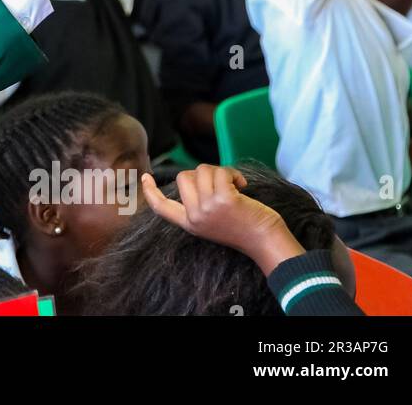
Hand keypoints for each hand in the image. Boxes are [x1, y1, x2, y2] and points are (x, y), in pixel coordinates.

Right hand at [141, 165, 304, 274]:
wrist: (266, 242)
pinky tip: (243, 185)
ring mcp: (208, 207)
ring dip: (221, 172)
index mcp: (189, 224)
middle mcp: (194, 216)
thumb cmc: (245, 230)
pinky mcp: (224, 199)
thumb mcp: (212, 223)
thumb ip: (199, 205)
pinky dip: (233, 174)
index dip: (150, 191)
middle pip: (183, 177)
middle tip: (222, 186)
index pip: (161, 207)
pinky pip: (221, 172)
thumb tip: (193, 177)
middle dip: (203, 175)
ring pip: (202, 170)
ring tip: (235, 186)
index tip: (145, 178)